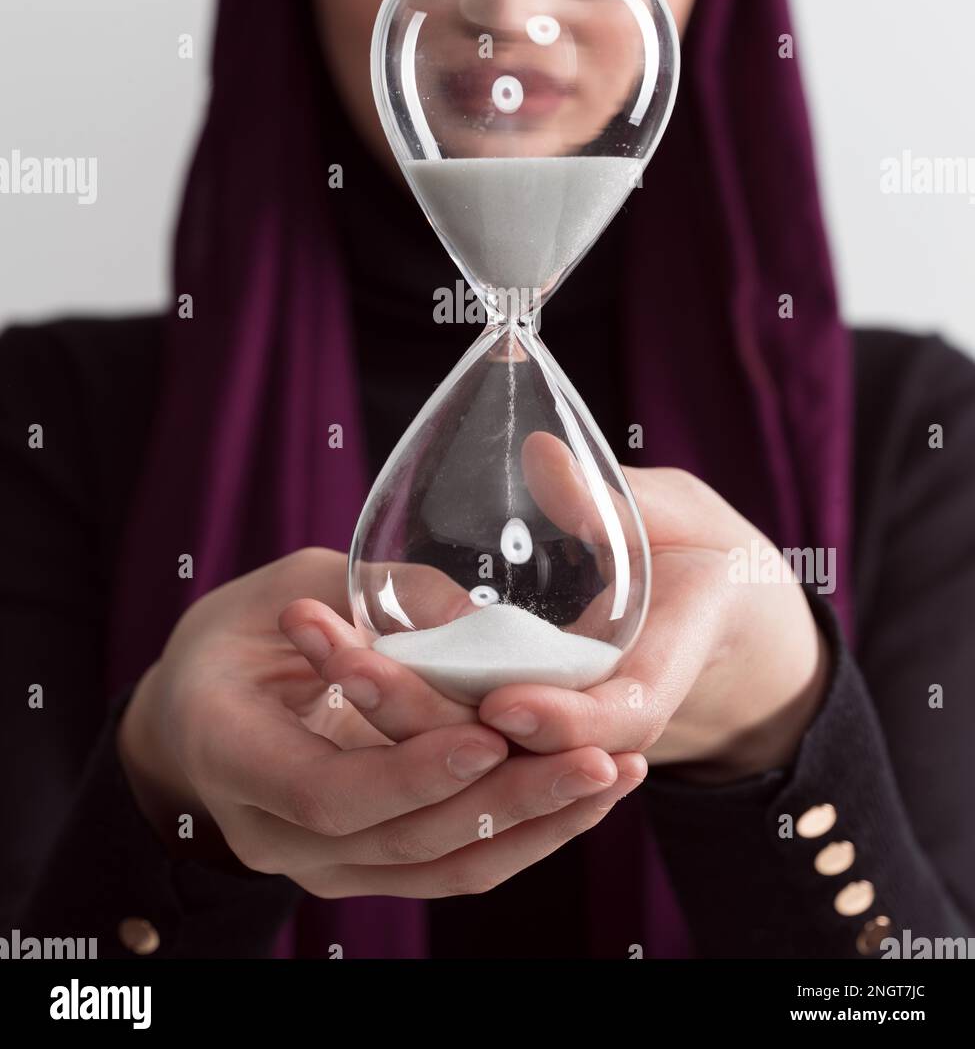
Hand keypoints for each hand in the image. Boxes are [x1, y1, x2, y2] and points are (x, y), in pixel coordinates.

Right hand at [117, 548, 647, 896]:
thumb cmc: (239, 631)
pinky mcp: (364, 866)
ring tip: (613, 777)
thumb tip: (478, 620)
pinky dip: (521, 837)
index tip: (491, 732)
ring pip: (438, 870)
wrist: (198, 713)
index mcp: (229, 751)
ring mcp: (319, 863)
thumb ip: (374, 598)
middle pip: (400, 842)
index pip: (327, 792)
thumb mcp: (290, 586)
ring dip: (534, 828)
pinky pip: (448, 870)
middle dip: (507, 802)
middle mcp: (270, 831)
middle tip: (596, 758)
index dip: (412, 772)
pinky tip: (582, 797)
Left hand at [308, 451, 829, 785]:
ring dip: (400, 714)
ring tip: (329, 659)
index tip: (505, 704)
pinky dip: (403, 706)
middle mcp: (605, 712)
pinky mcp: (519, 710)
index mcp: (666, 668)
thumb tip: (542, 456)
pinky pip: (462, 725)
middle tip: (357, 671)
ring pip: (477, 746)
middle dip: (438, 720)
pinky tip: (338, 666)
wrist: (710, 611)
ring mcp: (558, 720)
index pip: (621, 714)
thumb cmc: (701, 552)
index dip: (566, 720)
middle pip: (523, 748)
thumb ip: (619, 500)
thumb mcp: (680, 515)